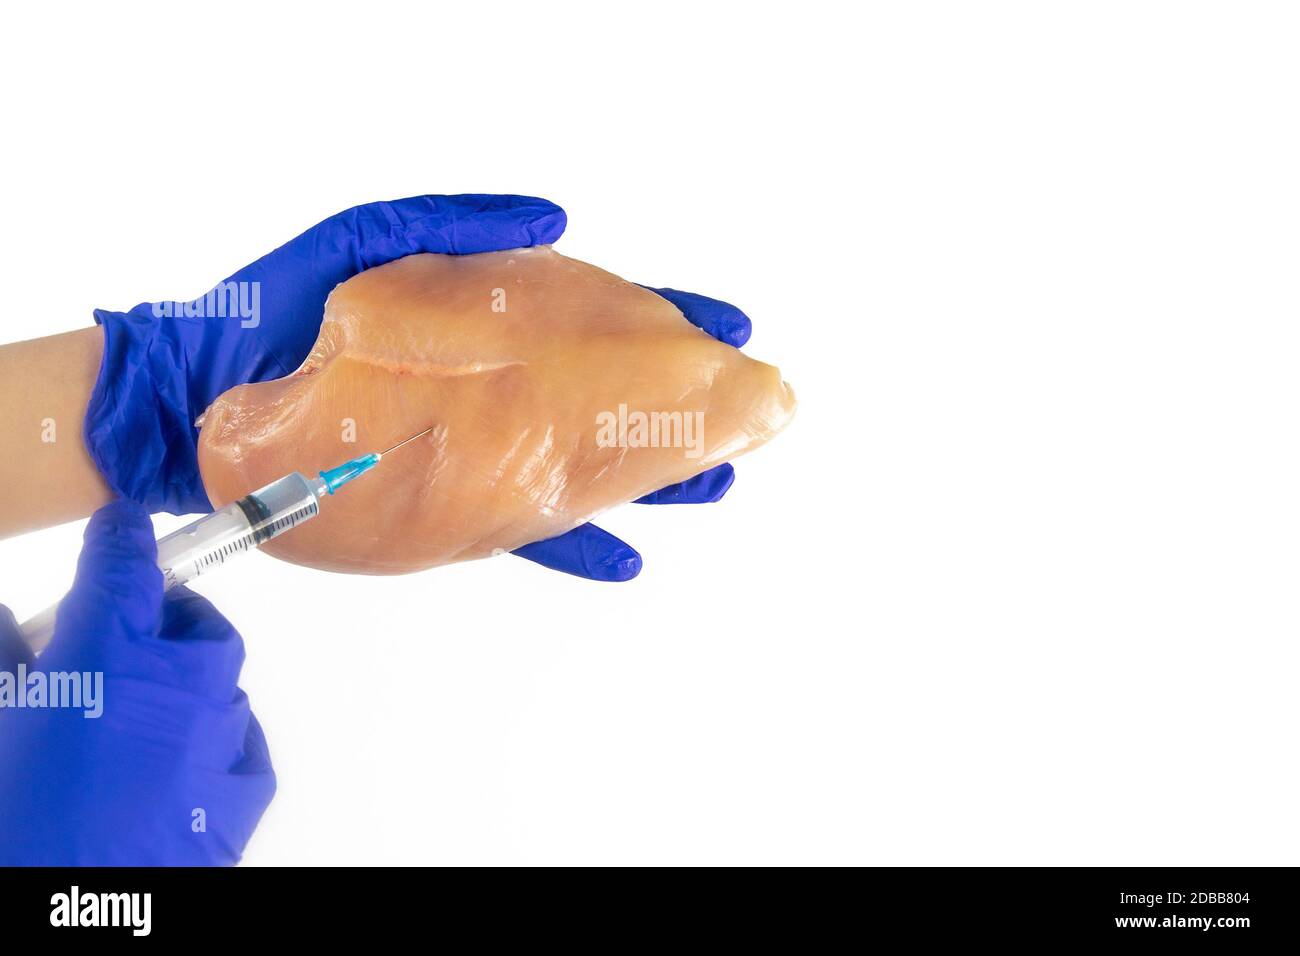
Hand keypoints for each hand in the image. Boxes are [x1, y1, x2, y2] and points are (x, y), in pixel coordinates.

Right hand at [0, 500, 273, 864]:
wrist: (57, 913)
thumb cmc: (16, 816)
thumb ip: (7, 658)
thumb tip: (6, 618)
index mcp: (104, 657)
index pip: (125, 567)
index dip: (122, 540)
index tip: (123, 526)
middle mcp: (177, 685)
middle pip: (193, 622)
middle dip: (164, 621)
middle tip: (124, 644)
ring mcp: (218, 739)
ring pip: (222, 682)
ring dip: (188, 687)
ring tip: (139, 721)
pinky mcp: (243, 794)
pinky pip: (244, 745)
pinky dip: (217, 744)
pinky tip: (180, 764)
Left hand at [84, 194, 748, 581]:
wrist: (202, 400)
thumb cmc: (273, 311)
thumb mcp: (363, 240)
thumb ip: (453, 222)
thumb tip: (558, 218)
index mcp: (485, 320)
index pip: (593, 318)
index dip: (662, 320)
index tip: (724, 324)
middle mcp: (490, 387)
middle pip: (605, 395)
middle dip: (678, 402)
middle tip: (744, 411)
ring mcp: (475, 447)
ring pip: (582, 465)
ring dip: (649, 476)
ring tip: (712, 482)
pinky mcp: (444, 500)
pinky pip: (523, 529)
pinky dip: (574, 542)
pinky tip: (627, 556)